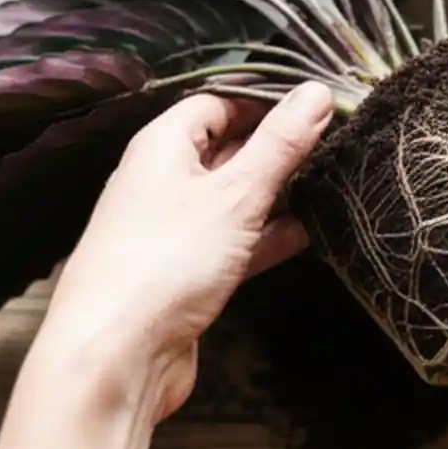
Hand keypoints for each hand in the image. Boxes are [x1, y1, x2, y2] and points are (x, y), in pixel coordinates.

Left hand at [32, 83, 332, 419]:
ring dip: (276, 194)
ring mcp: (173, 230)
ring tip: (330, 183)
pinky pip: (233, 242)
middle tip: (334, 142)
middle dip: (276, 147)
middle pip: (225, 149)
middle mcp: (162, 181)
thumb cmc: (166, 262)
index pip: (217, 103)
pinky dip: (265, 237)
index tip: (316, 106)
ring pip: (232, 199)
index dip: (264, 101)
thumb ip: (280, 144)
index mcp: (162, 146)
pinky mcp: (185, 273)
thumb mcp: (236, 194)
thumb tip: (316, 91)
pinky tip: (308, 234)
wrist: (114, 357)